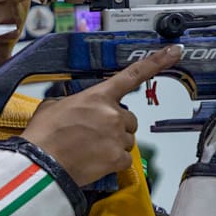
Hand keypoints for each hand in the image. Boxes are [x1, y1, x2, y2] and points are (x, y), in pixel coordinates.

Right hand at [21, 44, 182, 185]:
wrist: (41, 163)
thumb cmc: (43, 136)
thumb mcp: (51, 107)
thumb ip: (70, 103)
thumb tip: (72, 109)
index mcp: (97, 96)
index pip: (132, 75)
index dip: (156, 62)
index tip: (174, 52)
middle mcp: (112, 114)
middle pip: (129, 119)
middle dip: (116, 126)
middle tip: (94, 135)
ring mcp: (117, 137)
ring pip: (127, 140)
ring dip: (113, 144)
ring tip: (89, 149)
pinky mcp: (118, 159)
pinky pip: (125, 160)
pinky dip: (113, 162)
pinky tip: (94, 161)